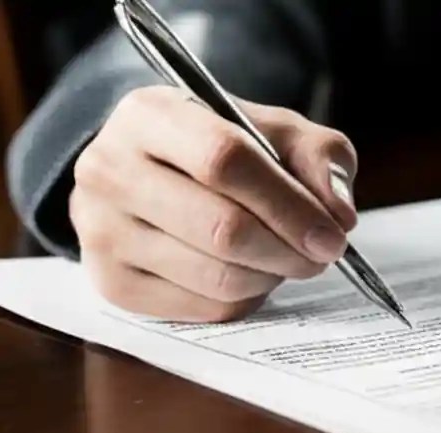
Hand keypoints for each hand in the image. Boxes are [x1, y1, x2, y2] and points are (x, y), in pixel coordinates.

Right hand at [70, 87, 358, 321]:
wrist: (155, 174)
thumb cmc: (224, 147)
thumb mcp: (277, 131)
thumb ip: (320, 156)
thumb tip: (338, 214)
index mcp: (149, 115)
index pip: (224, 161)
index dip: (289, 205)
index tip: (333, 234)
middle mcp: (110, 170)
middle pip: (222, 229)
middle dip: (289, 250)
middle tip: (322, 254)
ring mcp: (102, 231)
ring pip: (217, 277)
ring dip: (272, 276)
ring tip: (285, 257)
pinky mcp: (113, 284)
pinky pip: (205, 309)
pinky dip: (247, 298)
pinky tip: (250, 273)